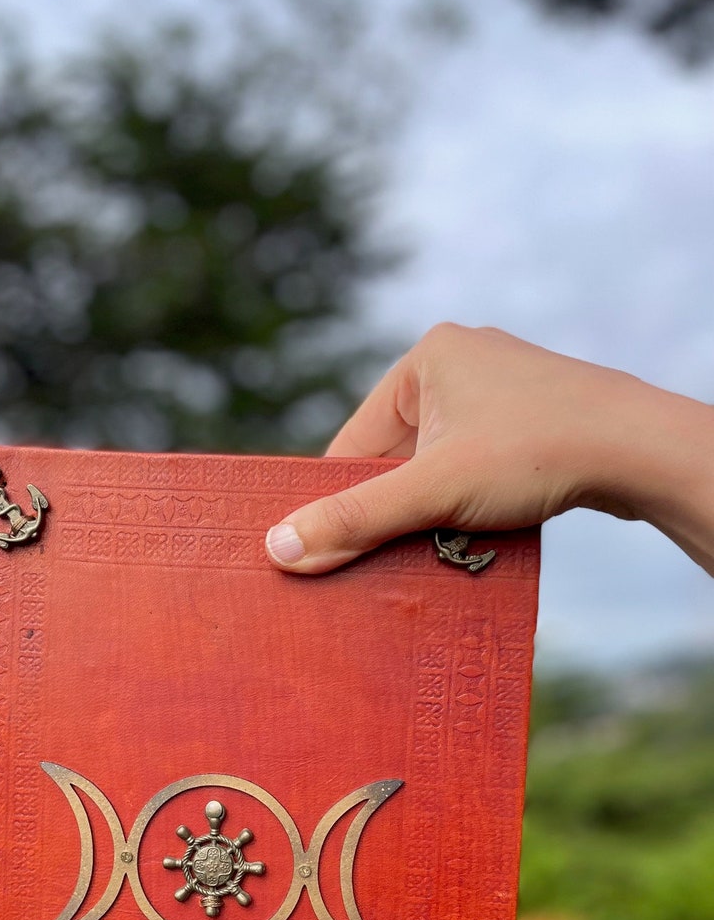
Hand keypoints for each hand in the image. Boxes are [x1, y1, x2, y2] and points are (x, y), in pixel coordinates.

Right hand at [262, 323, 713, 575]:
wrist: (642, 450)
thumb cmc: (538, 453)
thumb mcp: (433, 492)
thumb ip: (355, 521)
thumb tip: (278, 549)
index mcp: (426, 357)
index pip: (353, 444)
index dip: (339, 502)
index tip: (327, 551)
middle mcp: (460, 362)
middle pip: (394, 460)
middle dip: (392, 511)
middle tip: (383, 562)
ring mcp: (500, 391)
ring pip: (436, 470)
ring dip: (431, 515)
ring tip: (436, 550)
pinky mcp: (532, 421)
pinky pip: (475, 471)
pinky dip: (467, 507)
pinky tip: (473, 538)